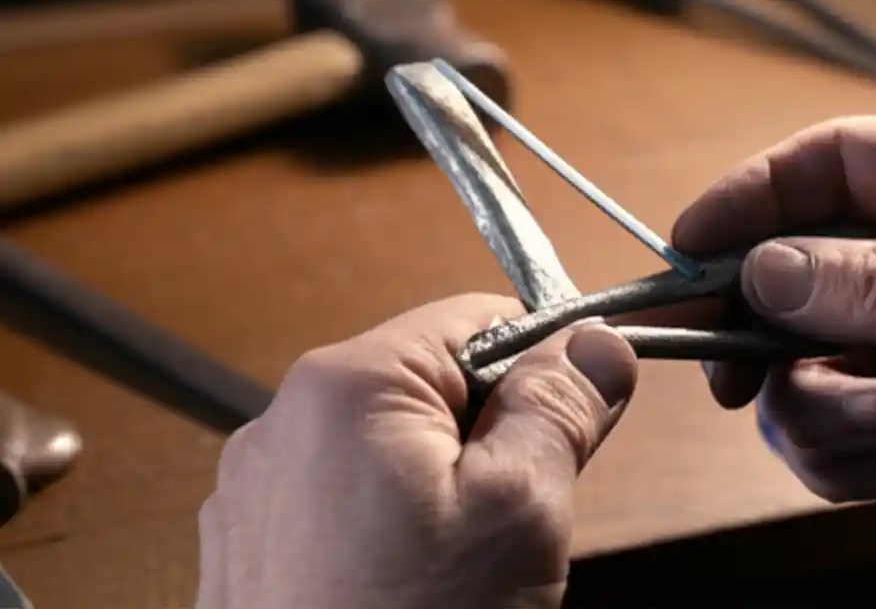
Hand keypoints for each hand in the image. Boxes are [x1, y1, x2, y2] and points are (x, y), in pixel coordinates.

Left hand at [195, 294, 636, 608]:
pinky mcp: (251, 546)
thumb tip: (596, 342)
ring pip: (392, 449)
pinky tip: (409, 590)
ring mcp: (258, 488)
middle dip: (492, 439)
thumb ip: (561, 409)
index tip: (577, 415)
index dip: (541, 362)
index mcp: (346, 386)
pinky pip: (345, 502)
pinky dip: (391, 529)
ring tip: (459, 569)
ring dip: (444, 488)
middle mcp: (284, 421)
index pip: (474, 320)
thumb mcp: (519, 511)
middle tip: (515, 519)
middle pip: (432, 386)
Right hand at [671, 115, 875, 603]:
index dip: (750, 196)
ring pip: (800, 362)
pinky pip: (829, 431)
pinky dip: (847, 459)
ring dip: (818, 410)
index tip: (686, 246)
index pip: (831, 164)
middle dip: (754, 322)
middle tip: (715, 368)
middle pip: (796, 265)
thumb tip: (760, 267)